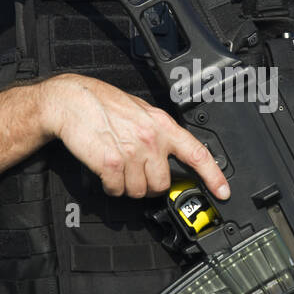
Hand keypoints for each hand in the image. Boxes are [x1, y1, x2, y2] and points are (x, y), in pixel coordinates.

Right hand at [39, 74, 230, 199]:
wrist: (71, 101)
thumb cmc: (102, 105)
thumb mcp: (140, 112)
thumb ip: (158, 134)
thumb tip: (169, 156)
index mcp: (162, 125)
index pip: (197, 154)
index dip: (213, 177)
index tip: (222, 192)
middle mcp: (151, 139)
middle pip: (162, 184)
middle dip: (149, 184)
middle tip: (136, 172)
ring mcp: (132, 152)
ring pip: (139, 191)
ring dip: (128, 186)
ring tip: (118, 168)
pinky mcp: (111, 163)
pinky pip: (117, 190)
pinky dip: (111, 187)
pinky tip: (106, 173)